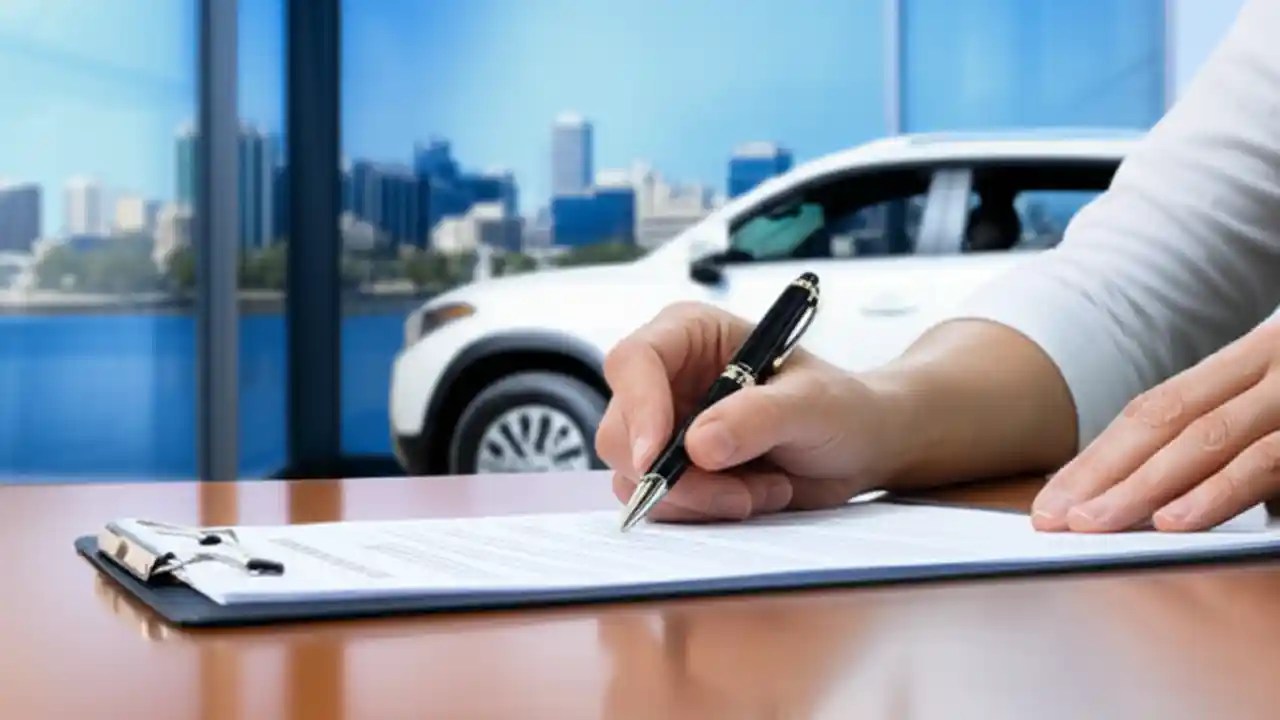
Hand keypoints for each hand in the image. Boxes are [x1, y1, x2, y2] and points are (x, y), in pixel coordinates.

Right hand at [595, 302, 905, 522]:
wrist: (861, 449)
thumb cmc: (841, 408)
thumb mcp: (813, 404)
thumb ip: (759, 417)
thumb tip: (698, 445)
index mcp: (689, 335)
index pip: (634, 361)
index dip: (638, 408)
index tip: (658, 456)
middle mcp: (666, 379)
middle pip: (621, 431)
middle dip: (675, 475)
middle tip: (741, 495)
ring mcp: (665, 429)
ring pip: (635, 477)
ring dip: (700, 499)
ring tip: (765, 490)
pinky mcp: (674, 473)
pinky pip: (661, 505)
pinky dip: (705, 513)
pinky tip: (754, 497)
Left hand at [1031, 322, 1279, 531]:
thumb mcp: (1279, 408)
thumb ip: (1230, 439)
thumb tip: (1142, 492)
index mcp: (1253, 359)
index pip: (1159, 407)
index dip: (1101, 455)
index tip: (1052, 498)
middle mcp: (1271, 368)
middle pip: (1167, 417)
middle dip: (1103, 471)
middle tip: (1052, 519)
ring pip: (1206, 437)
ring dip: (1144, 485)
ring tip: (1094, 523)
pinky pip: (1265, 461)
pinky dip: (1217, 492)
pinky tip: (1174, 520)